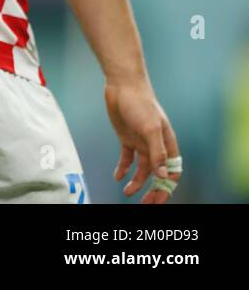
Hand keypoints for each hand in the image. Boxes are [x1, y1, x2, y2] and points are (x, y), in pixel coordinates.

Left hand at [106, 79, 180, 202]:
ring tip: (126, 192)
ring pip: (142, 169)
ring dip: (136, 182)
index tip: (157, 199)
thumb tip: (163, 176)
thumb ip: (157, 153)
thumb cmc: (141, 104)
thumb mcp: (150, 129)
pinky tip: (117, 176)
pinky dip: (123, 168)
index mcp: (167, 144)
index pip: (172, 172)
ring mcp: (141, 143)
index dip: (166, 187)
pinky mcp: (127, 138)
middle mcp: (156, 146)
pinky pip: (127, 158)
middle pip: (157, 174)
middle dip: (152, 190)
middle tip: (144, 203)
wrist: (123, 86)